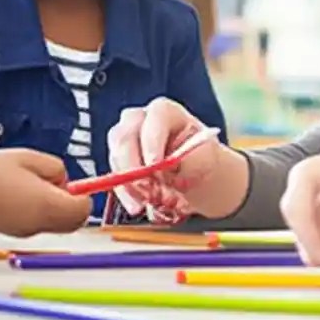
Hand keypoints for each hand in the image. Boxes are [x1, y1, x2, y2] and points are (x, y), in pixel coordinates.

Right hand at [0, 149, 90, 235]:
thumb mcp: (31, 158)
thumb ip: (56, 168)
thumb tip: (64, 181)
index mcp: (47, 204)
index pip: (83, 209)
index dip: (83, 196)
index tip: (73, 184)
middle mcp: (40, 223)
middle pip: (74, 222)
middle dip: (73, 205)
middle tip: (56, 185)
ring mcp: (27, 231)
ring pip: (57, 225)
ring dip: (57, 209)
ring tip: (33, 187)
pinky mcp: (16, 233)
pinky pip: (40, 225)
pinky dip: (41, 214)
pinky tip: (22, 197)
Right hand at [108, 97, 244, 220]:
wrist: (197, 177)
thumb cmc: (201, 161)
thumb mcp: (205, 159)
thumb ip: (188, 159)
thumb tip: (170, 166)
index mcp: (165, 112)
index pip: (154, 118)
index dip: (152, 142)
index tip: (156, 166)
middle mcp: (140, 120)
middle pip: (124, 136)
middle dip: (134, 167)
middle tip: (148, 190)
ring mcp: (126, 140)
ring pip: (116, 157)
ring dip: (130, 183)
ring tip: (149, 201)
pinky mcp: (120, 163)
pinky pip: (115, 178)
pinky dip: (126, 194)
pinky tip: (137, 207)